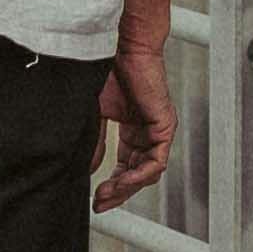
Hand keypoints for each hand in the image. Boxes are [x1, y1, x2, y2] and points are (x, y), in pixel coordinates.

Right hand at [95, 37, 175, 203]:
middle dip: (119, 193)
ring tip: (108, 195)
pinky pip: (157, 161)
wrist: (121, 47)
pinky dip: (140, 175)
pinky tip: (123, 181)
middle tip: (101, 204)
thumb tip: (87, 170)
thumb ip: (94, 143)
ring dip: (127, 188)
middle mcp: (147, 131)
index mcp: (133, 128)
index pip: (127, 166)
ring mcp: (158, 129)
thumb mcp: (94, 114)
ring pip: (148, 172)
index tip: (97, 199)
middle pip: (138, 173)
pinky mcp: (165, 125)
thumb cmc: (108, 70)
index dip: (112, 185)